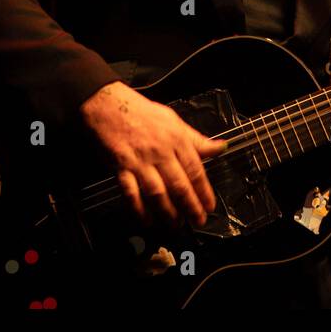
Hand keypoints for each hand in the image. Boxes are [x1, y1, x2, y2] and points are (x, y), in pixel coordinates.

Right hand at [79, 81, 226, 227]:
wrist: (109, 106)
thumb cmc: (142, 113)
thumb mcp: (175, 121)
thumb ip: (197, 140)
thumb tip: (221, 147)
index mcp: (176, 140)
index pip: (195, 170)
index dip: (204, 191)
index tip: (209, 206)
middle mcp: (160, 152)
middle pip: (179, 185)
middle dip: (190, 207)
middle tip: (198, 221)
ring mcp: (140, 161)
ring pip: (157, 192)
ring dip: (168, 212)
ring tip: (176, 225)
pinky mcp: (121, 168)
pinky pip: (131, 193)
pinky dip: (139, 209)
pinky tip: (147, 221)